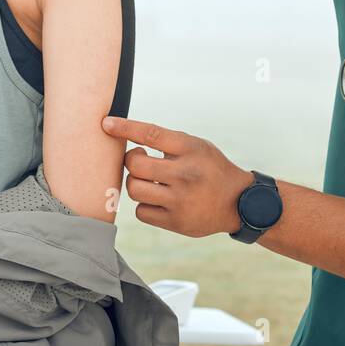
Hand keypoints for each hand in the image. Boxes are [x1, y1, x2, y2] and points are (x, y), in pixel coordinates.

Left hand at [102, 116, 253, 237]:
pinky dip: (144, 205)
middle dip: (131, 161)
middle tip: (140, 159)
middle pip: (135, 165)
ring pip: (134, 189)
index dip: (126, 127)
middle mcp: (184, 174)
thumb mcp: (196, 146)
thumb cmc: (209, 168)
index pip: (151, 134)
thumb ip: (166, 142)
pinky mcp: (176, 222)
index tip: (106, 123)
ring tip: (149, 180)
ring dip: (136, 183)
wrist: (238, 202)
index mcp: (190, 149)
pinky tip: (158, 199)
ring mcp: (180, 200)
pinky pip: (141, 212)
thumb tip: (125, 136)